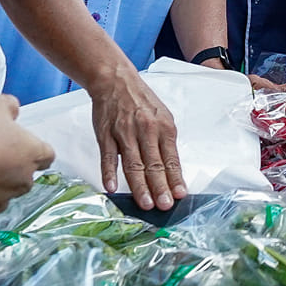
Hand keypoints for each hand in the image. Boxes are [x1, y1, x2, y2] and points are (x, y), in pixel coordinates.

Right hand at [92, 67, 187, 210]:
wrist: (115, 80)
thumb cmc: (141, 101)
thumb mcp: (162, 117)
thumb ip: (165, 143)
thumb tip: (172, 171)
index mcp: (163, 127)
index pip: (171, 158)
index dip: (175, 178)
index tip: (179, 195)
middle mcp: (146, 131)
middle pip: (153, 164)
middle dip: (160, 187)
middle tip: (164, 205)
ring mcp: (124, 133)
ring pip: (133, 164)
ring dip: (139, 186)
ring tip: (145, 203)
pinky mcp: (106, 134)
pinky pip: (108, 156)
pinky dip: (109, 173)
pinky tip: (112, 188)